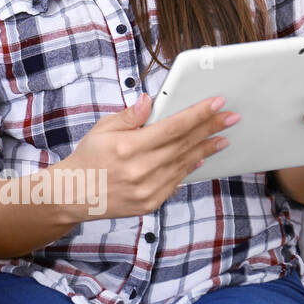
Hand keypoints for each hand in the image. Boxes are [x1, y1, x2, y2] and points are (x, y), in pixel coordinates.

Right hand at [57, 93, 235, 219]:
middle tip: (229, 117)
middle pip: (183, 145)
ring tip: (222, 137)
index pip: (172, 127)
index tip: (216, 104)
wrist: (74, 194)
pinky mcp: (150, 202)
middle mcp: (140, 169)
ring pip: (184, 164)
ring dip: (205, 149)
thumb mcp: (102, 129)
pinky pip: (176, 182)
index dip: (197, 114)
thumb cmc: (88, 158)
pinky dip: (190, 168)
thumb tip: (149, 100)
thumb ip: (130, 116)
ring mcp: (147, 189)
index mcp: (127, 147)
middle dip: (209, 129)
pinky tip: (199, 157)